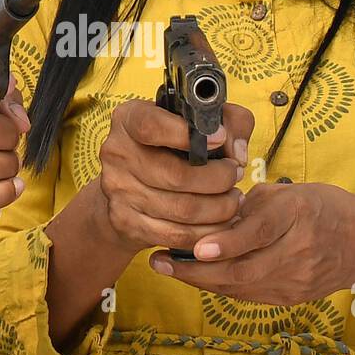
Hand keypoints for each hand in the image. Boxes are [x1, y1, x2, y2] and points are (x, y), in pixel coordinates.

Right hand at [95, 97, 254, 255]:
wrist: (127, 186)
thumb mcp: (196, 121)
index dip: (188, 134)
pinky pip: (177, 235)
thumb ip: (229, 120)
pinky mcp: (127, 223)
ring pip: (182, 209)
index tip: (220, 138)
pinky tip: (221, 222)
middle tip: (235, 176)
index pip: (152, 126)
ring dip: (220, 208)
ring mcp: (119, 192)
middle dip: (219, 179)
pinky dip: (208, 231)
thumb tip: (237, 152)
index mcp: (129, 119)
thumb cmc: (170, 146)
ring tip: (233, 199)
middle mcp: (117, 154)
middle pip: (177, 176)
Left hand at [148, 181, 354, 303]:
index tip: (196, 248)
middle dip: (195, 270)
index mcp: (299, 214)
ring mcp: (296, 280)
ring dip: (200, 281)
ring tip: (167, 268)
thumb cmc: (323, 208)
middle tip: (159, 261)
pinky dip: (220, 285)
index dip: (227, 242)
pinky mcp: (291, 298)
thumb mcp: (291, 193)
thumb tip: (211, 217)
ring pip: (241, 286)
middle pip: (243, 269)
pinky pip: (248, 294)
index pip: (259, 232)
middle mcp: (299, 250)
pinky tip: (197, 276)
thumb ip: (252, 205)